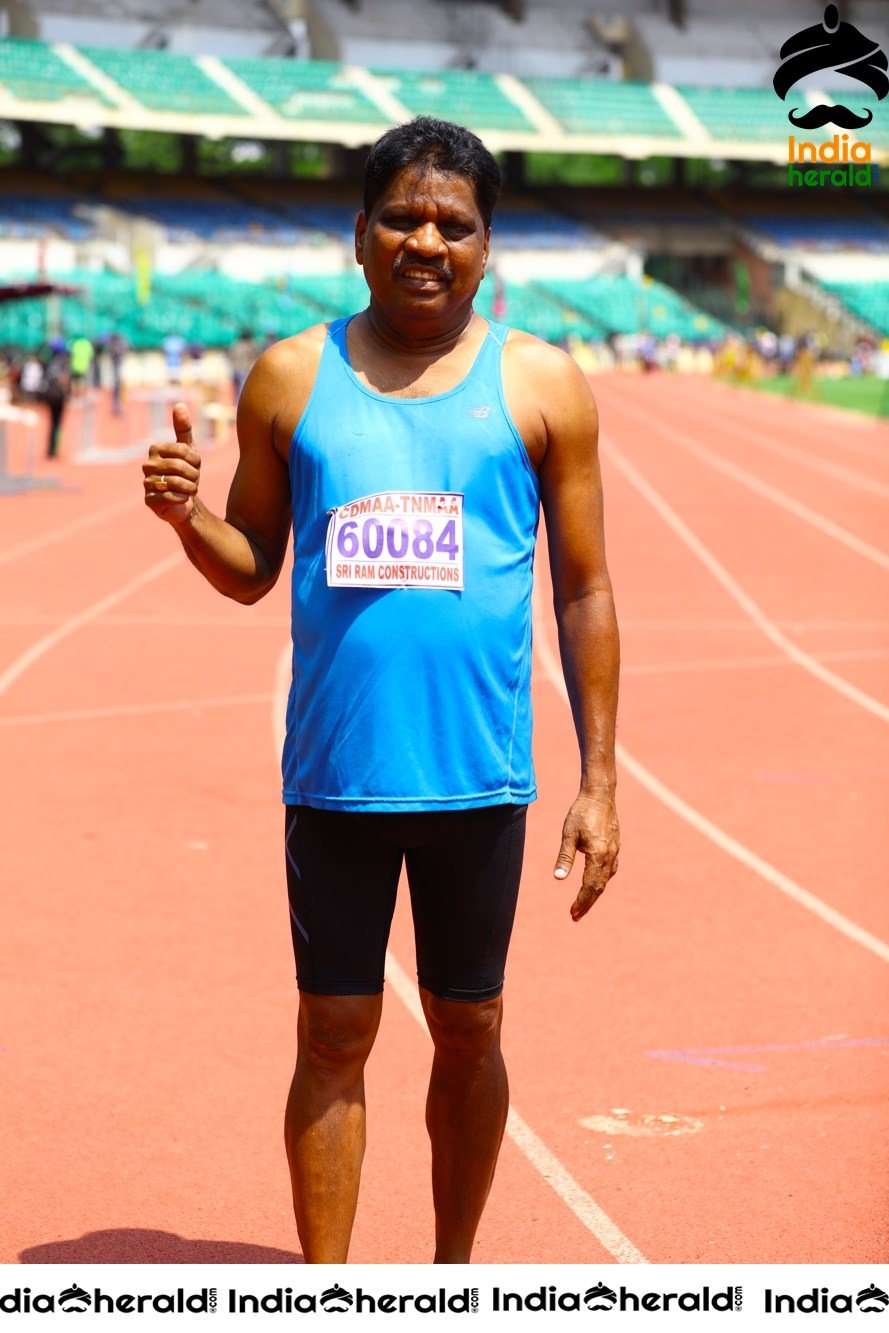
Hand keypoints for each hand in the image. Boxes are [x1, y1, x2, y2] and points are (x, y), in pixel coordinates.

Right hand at [143, 402, 200, 524]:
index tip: (196, 466)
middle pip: (179, 467)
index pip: (183, 451)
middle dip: (194, 476)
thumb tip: (179, 405)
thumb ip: (184, 428)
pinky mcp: (149, 500)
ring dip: (190, 488)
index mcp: (156, 449)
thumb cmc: (186, 472)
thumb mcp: (189, 450)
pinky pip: (170, 497)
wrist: (184, 500)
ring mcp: (146, 482)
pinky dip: (182, 499)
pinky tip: (182, 498)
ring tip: (189, 489)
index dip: (196, 461)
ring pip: (175, 482)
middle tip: (194, 480)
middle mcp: (148, 464)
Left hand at [553, 790, 619, 921]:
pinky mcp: (615, 846)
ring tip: (583, 903)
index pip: (590, 886)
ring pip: (605, 879)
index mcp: (598, 855)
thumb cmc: (581, 812)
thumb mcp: (568, 835)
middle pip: (599, 887)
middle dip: (587, 902)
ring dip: (595, 893)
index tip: (573, 913)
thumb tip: (558, 878)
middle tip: (575, 916)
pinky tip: (594, 883)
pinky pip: (610, 869)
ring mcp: (615, 851)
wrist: (600, 794)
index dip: (582, 901)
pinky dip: (601, 880)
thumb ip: (564, 857)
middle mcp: (610, 856)